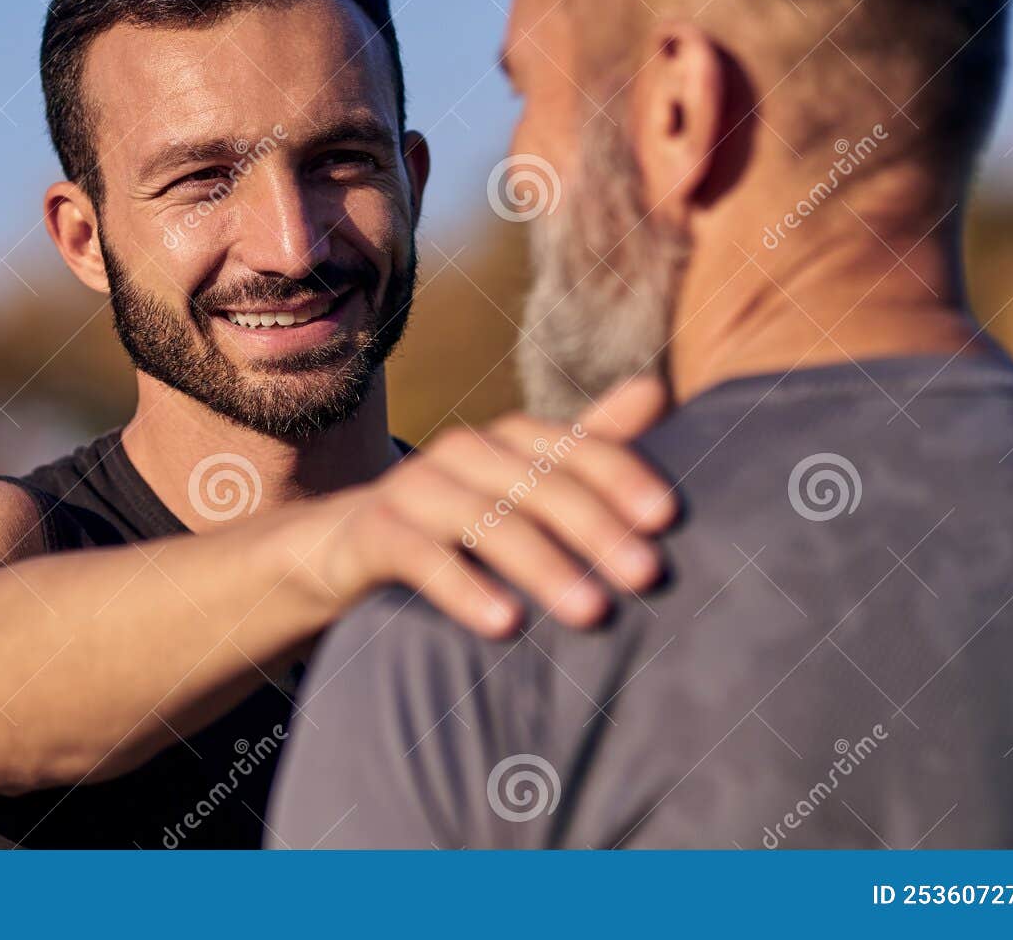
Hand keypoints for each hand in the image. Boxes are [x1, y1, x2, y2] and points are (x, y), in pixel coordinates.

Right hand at [309, 376, 676, 636]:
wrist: (345, 547)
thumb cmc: (458, 521)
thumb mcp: (523, 487)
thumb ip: (589, 447)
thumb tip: (656, 388)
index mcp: (510, 440)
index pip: (576, 447)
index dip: (623, 475)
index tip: (668, 520)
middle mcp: (463, 452)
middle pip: (538, 483)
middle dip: (596, 527)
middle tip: (647, 576)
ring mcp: (413, 489)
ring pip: (484, 518)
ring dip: (542, 563)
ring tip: (592, 612)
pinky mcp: (372, 532)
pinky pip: (419, 556)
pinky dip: (465, 588)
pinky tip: (507, 624)